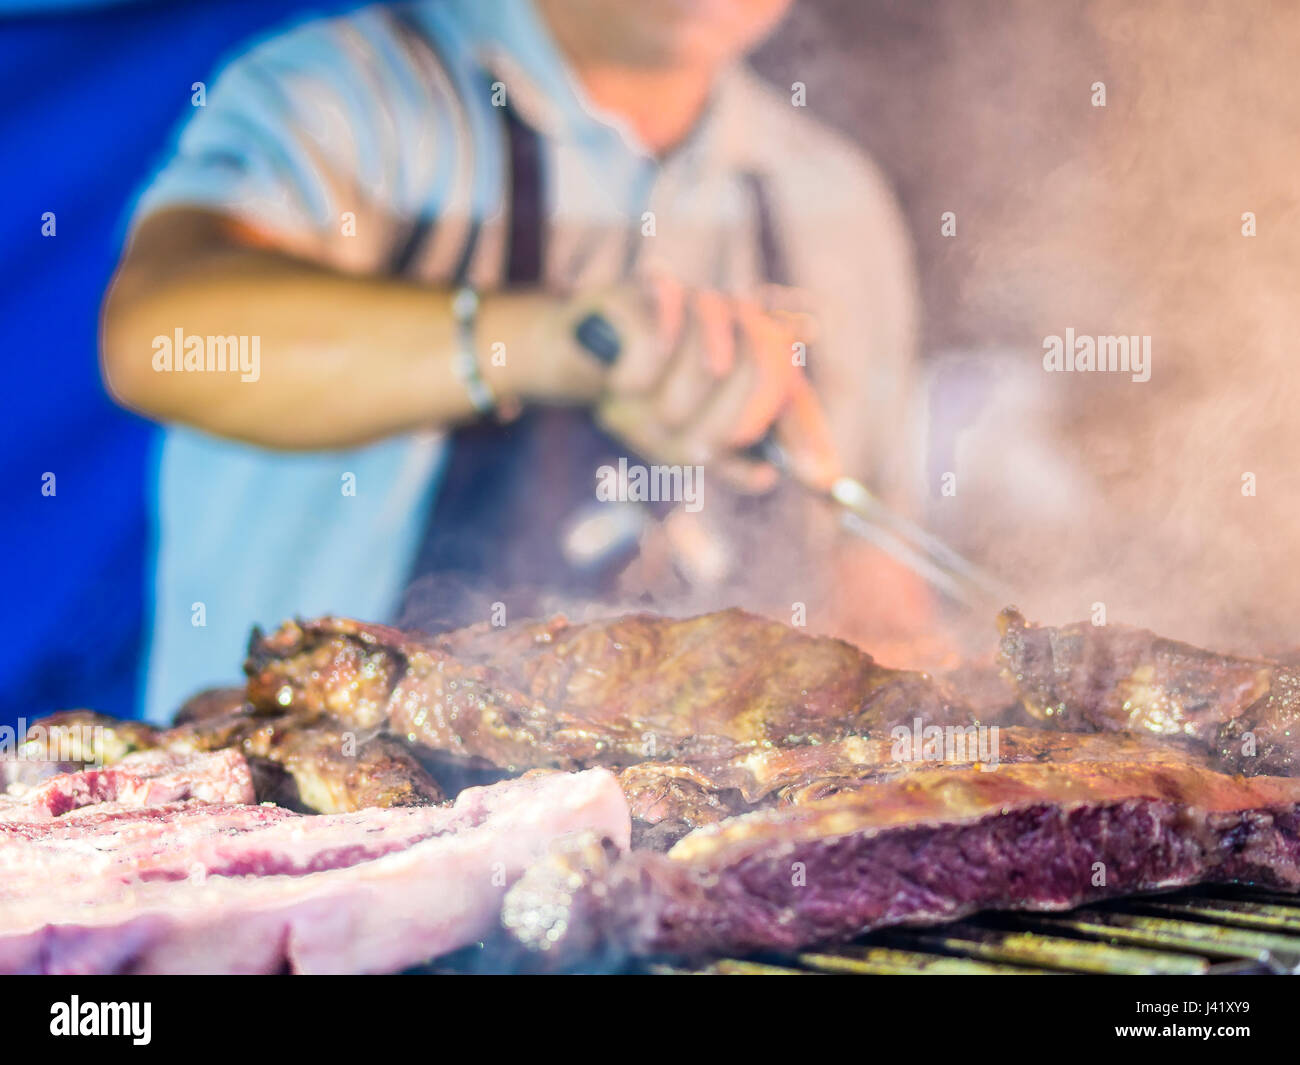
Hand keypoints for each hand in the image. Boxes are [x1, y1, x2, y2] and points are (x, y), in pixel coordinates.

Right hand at [579, 278, 841, 492]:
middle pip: (761, 379)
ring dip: (664, 407)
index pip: (795, 399)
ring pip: (708, 368)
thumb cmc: (640, 397)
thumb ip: (726, 460)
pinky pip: (657, 349)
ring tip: (642, 410)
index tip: (821, 480)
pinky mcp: (655, 290)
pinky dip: (633, 380)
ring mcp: (701, 302)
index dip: (809, 438)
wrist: (578, 354)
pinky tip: (620, 382)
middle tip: (688, 446)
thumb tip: (766, 478)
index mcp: (756, 359)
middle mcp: (740, 322)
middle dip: (716, 429)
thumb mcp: (681, 442)